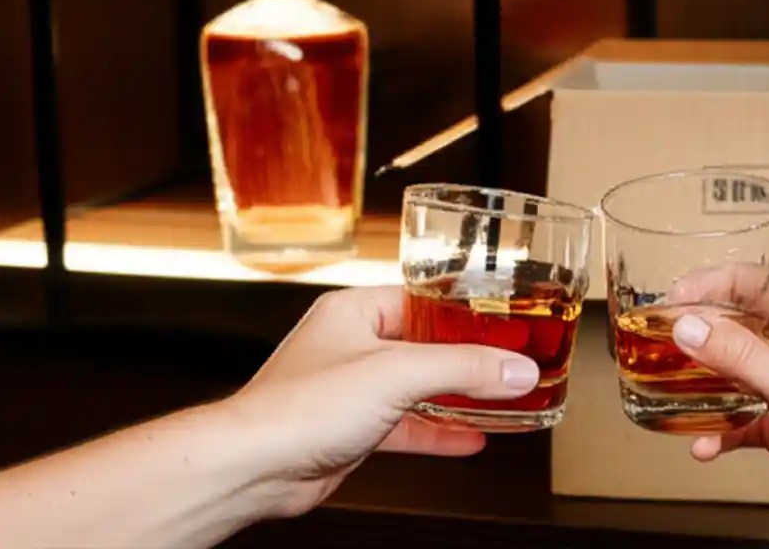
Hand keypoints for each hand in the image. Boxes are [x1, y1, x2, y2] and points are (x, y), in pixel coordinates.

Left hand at [222, 286, 540, 516]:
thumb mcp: (397, 373)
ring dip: (458, 396)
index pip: (423, 300)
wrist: (254, 467)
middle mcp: (351, 346)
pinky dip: (440, 431)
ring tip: (500, 396)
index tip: (502, 320)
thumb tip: (514, 368)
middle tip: (508, 358)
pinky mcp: (353, 430)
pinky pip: (408, 425)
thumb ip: (463, 368)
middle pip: (426, 345)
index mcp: (354, 312)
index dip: (465, 311)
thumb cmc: (296, 408)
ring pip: (418, 388)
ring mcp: (351, 390)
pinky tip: (469, 437)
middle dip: (468, 357)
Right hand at [670, 266, 768, 548]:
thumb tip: (690, 328)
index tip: (677, 295)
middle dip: (700, 329)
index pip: (759, 279)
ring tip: (668, 383)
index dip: (716, 280)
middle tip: (663, 334)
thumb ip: (740, 354)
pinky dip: (716, 429)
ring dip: (702, 379)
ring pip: (734, 369)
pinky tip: (701, 443)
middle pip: (740, 321)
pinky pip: (737, 418)